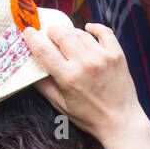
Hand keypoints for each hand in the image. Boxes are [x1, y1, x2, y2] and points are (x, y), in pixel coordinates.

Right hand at [23, 22, 146, 145]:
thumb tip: (31, 68)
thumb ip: (44, 86)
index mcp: (68, 77)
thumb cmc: (90, 117)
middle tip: (49, 34)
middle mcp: (85, 64)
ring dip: (71, 32)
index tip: (28, 31)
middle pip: (62, 35)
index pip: (44, 50)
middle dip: (52, 31)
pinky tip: (88, 29)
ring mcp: (103, 57)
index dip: (33, 38)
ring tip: (68, 38)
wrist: (121, 121)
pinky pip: (104, 32)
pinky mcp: (117, 55)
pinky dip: (95, 28)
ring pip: (81, 33)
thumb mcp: (61, 105)